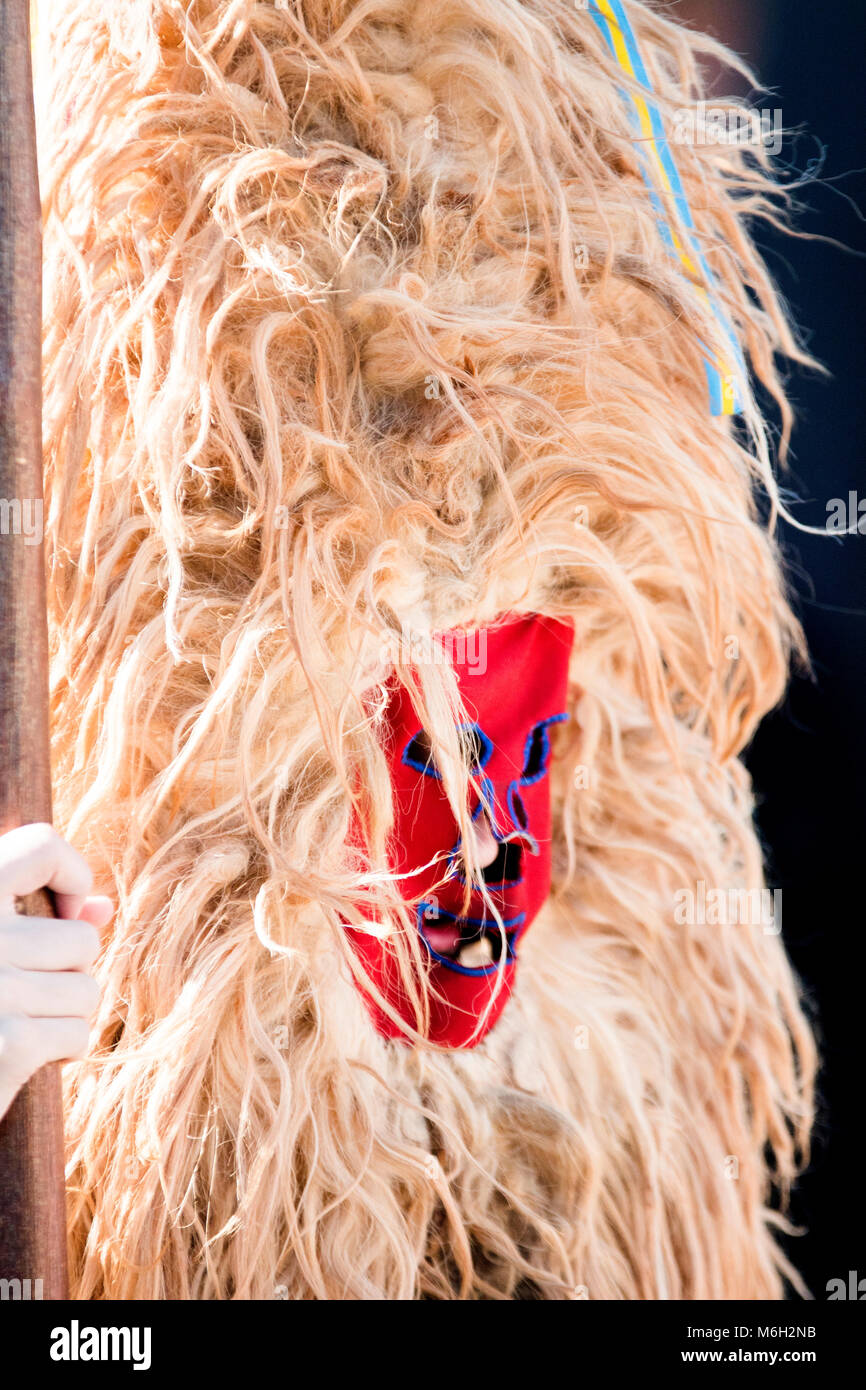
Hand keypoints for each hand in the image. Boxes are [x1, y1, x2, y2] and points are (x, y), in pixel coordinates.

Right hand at [0, 823, 110, 1121]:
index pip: (41, 845)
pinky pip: (77, 1033)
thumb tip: (103, 908)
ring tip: (16, 1024)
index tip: (58, 914)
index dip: (70, 875)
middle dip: (65, 972)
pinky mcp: (11, 1041)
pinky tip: (18, 1058)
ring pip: (86, 989)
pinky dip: (60, 1051)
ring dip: (63, 1014)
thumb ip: (35, 920)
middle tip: (20, 995)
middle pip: (80, 937)